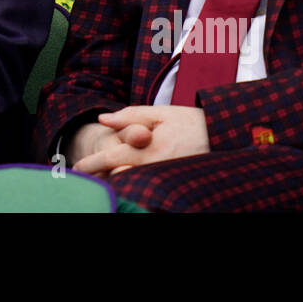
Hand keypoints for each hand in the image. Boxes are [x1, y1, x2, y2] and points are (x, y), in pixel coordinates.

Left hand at [71, 106, 209, 176]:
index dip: (92, 164)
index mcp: (149, 148)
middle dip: (101, 179)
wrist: (224, 136)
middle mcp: (156, 167)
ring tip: (100, 182)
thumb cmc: (190, 122)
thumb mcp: (159, 113)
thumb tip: (103, 119)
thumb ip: (130, 116)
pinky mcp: (174, 187)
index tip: (78, 168)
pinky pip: (149, 189)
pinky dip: (135, 186)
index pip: (113, 158)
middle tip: (83, 180)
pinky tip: (126, 183)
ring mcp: (166, 179)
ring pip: (133, 186)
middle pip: (120, 178)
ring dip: (116, 183)